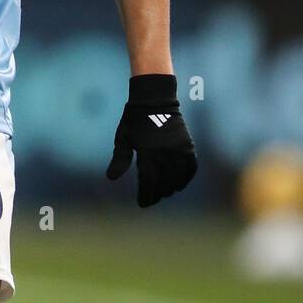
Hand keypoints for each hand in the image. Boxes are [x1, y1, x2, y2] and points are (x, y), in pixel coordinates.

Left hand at [106, 74, 197, 207]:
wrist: (155, 99)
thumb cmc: (134, 120)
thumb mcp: (122, 138)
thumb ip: (120, 159)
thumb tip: (111, 178)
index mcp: (147, 151)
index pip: (148, 181)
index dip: (146, 195)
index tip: (143, 203)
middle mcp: (164, 152)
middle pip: (163, 182)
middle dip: (157, 194)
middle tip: (152, 199)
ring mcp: (178, 149)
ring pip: (178, 177)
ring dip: (171, 188)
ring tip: (164, 193)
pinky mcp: (188, 145)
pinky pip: (191, 167)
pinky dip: (186, 178)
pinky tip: (179, 184)